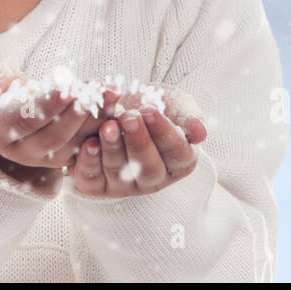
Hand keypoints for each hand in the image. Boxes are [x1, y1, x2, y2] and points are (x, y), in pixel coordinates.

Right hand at [0, 67, 120, 169]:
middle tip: (103, 89)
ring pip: (73, 142)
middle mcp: (20, 151)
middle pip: (54, 135)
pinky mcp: (63, 158)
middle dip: (80, 111)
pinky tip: (115, 106)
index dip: (49, 105)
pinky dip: (101, 126)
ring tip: (114, 94)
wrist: (8, 111)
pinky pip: (84, 145)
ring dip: (96, 119)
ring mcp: (43, 158)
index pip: (26, 120)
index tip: (70, 87)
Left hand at [68, 105, 201, 197]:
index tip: (151, 111)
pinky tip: (90, 143)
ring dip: (114, 149)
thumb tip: (200, 133)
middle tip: (129, 118)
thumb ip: (188, 117)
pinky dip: (90, 162)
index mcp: (179, 161)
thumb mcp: (175, 105)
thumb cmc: (153, 106)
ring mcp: (125, 184)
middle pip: (149, 169)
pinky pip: (93, 180)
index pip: (177, 153)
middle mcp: (153, 178)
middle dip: (138, 142)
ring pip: (120, 173)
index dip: (164, 133)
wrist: (120, 106)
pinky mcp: (97, 184)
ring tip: (109, 126)